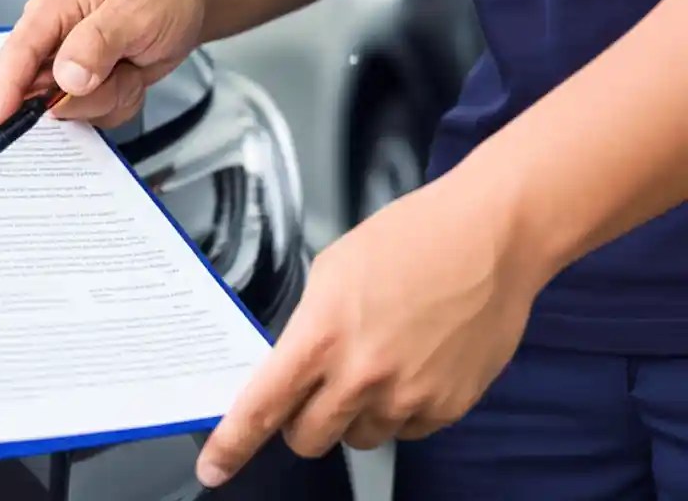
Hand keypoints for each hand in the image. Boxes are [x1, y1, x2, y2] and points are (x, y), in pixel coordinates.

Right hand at [0, 0, 209, 132]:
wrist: (190, 2)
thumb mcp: (135, 13)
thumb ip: (97, 44)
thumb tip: (66, 78)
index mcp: (53, 5)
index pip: (17, 54)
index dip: (4, 92)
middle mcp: (52, 35)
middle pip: (42, 90)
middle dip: (84, 95)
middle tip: (120, 73)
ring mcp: (66, 62)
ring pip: (70, 108)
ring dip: (108, 97)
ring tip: (131, 67)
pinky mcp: (82, 83)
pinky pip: (90, 114)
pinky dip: (117, 102)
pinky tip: (131, 76)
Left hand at [195, 175, 538, 487]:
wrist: (490, 238)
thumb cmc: (411, 240)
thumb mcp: (331, 272)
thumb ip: (307, 329)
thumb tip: (291, 369)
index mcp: (321, 336)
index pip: (261, 408)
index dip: (231, 445)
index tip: (213, 467)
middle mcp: (361, 376)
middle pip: (308, 439)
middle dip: (301, 422)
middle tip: (315, 390)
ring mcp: (407, 397)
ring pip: (358, 438)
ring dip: (355, 414)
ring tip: (378, 360)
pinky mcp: (447, 406)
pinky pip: (406, 430)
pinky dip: (400, 409)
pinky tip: (413, 363)